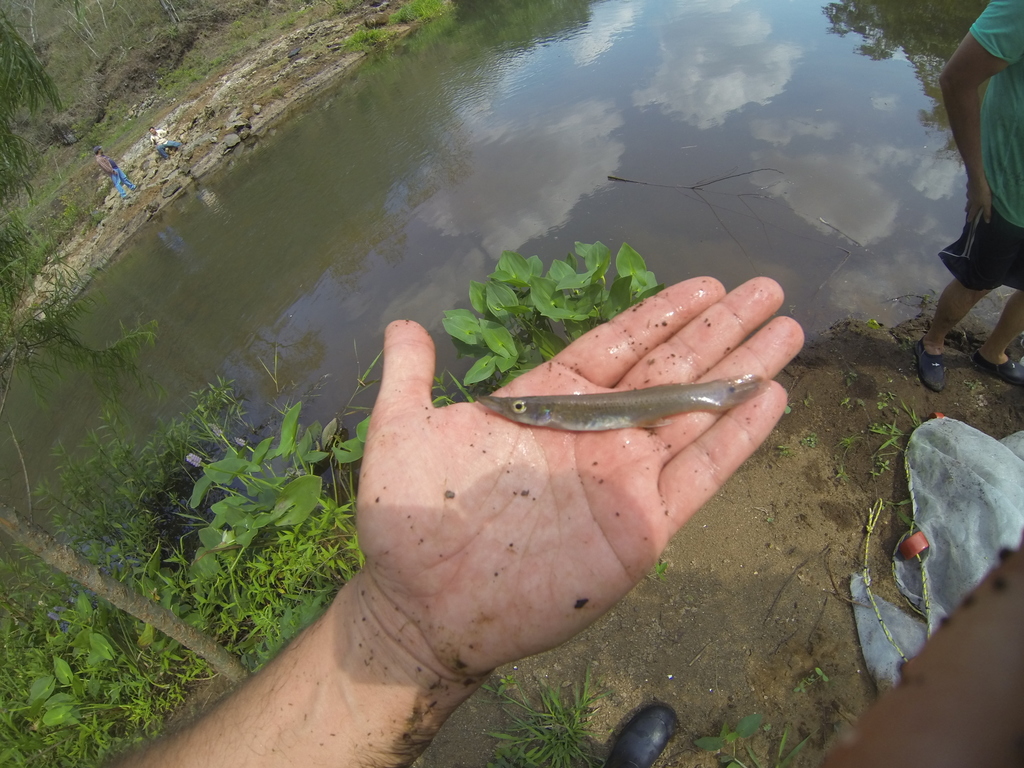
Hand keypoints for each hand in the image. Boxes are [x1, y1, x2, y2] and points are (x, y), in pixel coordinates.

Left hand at [356, 276, 802, 677]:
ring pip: (696, 411)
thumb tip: (402, 323)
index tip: (707, 283)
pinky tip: (772, 400)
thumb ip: (409, 376)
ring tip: (789, 331)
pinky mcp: (642, 528)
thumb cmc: (410, 525)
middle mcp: (595, 434)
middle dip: (720, 328)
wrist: (426, 609)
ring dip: (742, 371)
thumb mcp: (400, 433)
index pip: (618, 344)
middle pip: (670, 367)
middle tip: (767, 288)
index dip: (663, 313)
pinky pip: (700, 474)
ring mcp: (623, 479)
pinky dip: (737, 438)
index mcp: (548, 402)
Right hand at [966, 171, 992, 223]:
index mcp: (975, 204)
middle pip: (968, 205)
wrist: (978, 179)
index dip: (971, 217)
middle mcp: (971, 199)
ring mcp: (969, 192)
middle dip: (967, 209)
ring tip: (969, 200)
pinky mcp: (970, 186)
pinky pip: (969, 190)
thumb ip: (987, 212)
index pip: (972, 212)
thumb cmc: (984, 192)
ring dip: (968, 200)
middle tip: (966, 211)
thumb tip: (987, 222)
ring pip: (968, 198)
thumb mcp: (987, 203)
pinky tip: (971, 189)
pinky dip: (970, 191)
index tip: (968, 221)